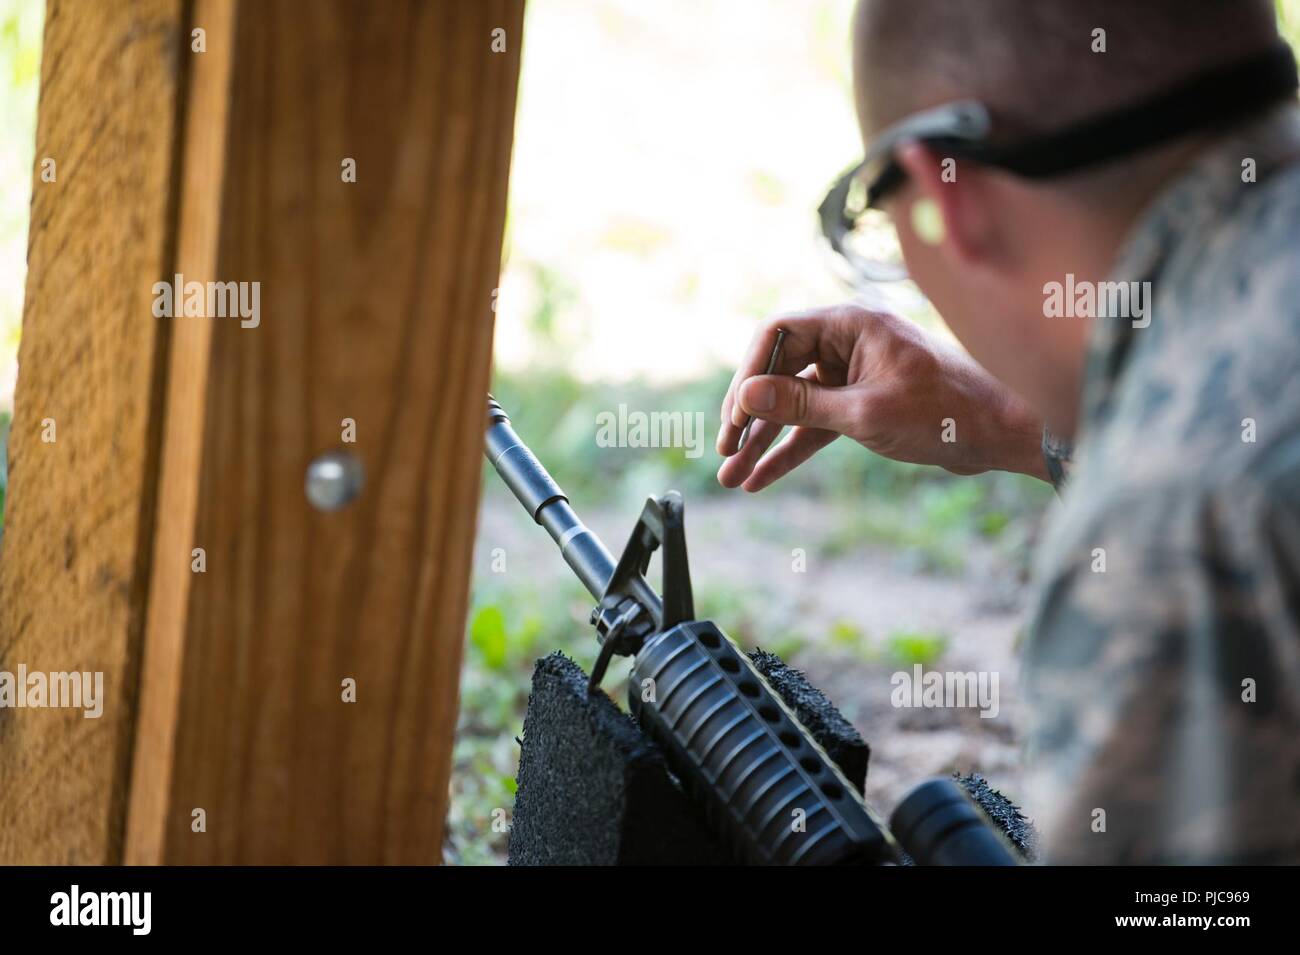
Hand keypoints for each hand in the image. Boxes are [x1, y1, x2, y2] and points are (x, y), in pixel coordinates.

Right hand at [715, 304, 1049, 490]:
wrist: (1001, 435)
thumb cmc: (945, 412)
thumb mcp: (864, 412)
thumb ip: (802, 404)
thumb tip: (746, 396)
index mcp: (850, 323)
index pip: (777, 335)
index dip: (750, 375)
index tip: (736, 417)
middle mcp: (848, 342)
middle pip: (780, 372)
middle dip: (750, 416)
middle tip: (725, 452)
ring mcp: (854, 374)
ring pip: (795, 405)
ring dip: (764, 441)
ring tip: (731, 477)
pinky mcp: (863, 404)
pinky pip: (816, 425)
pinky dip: (791, 451)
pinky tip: (762, 479)